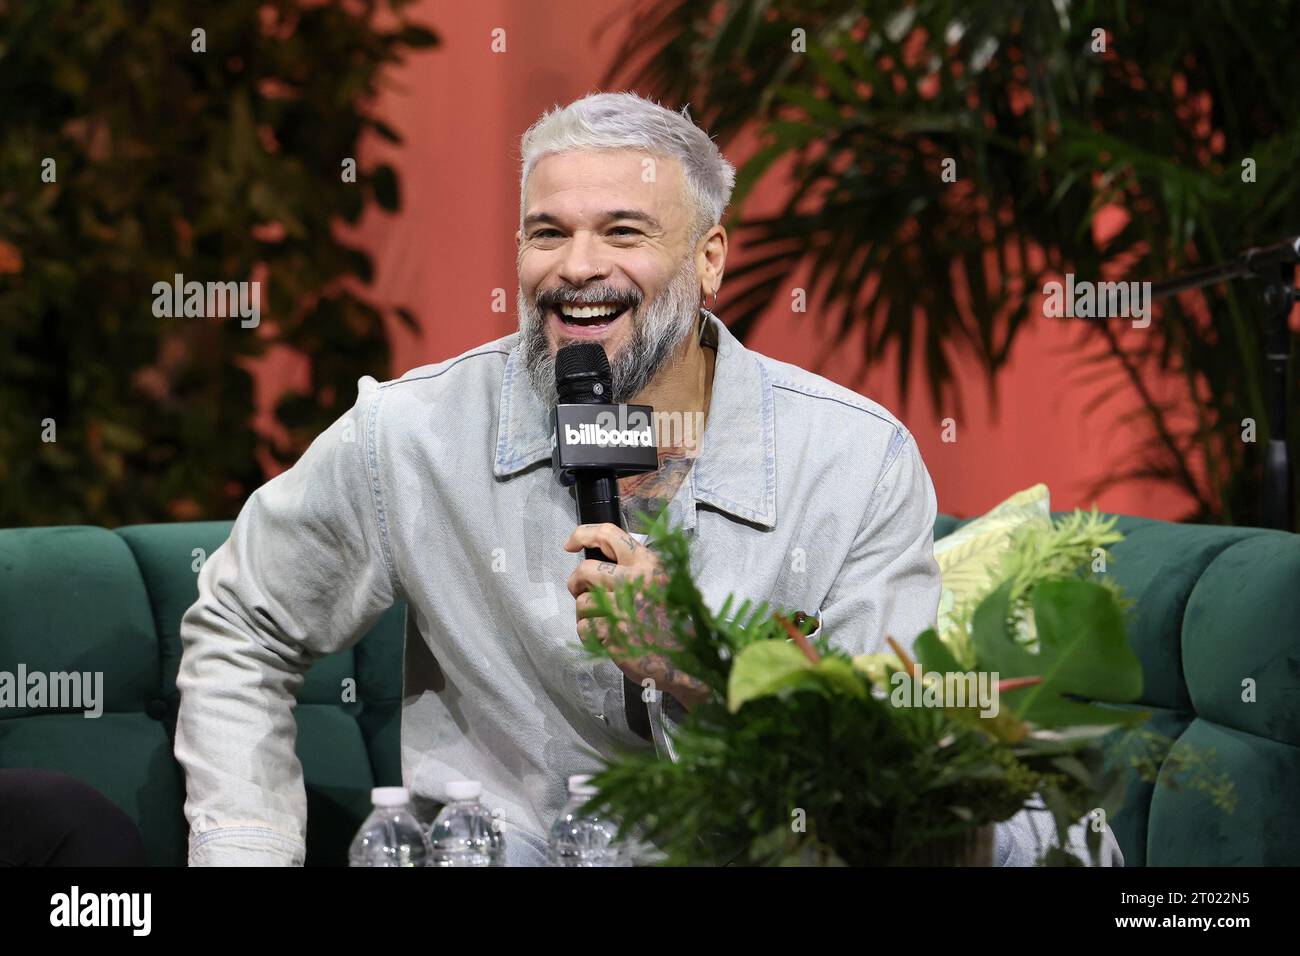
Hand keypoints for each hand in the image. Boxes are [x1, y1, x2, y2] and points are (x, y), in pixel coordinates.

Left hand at [563, 523, 709, 710]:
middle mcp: (634, 580)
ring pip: (582, 601)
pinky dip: (589, 633)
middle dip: (576, 583)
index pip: (608, 535)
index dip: (583, 534)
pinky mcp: (613, 632)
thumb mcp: (663, 583)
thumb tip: (600, 560)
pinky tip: (605, 636)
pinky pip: (584, 627)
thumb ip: (637, 569)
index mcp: (647, 563)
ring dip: (585, 613)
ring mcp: (622, 607)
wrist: (687, 658)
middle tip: (582, 592)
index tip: (570, 544)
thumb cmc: (674, 621)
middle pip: (585, 570)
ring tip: (601, 620)